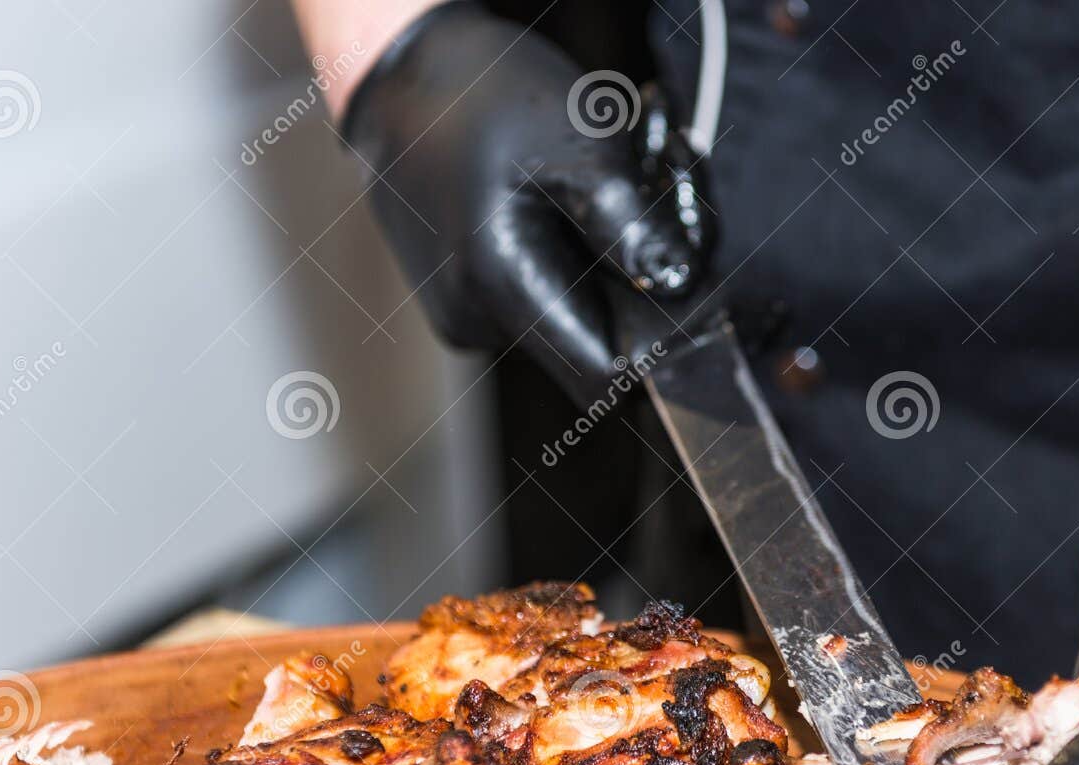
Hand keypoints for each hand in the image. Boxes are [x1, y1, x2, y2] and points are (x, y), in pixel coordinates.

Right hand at [341, 2, 708, 403]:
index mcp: (501, 289)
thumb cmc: (484, 97)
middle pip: (591, 343)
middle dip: (631, 284)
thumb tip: (676, 286)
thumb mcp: (580, 145)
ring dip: (601, 265)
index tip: (671, 279)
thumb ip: (634, 230)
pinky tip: (561, 203)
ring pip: (567, 319)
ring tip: (597, 188)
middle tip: (644, 197)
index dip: (653, 345)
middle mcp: (477, 322)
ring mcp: (464, 316)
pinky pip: (537, 300)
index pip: (602, 378)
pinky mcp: (462, 301)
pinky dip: (566, 259)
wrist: (402, 73)